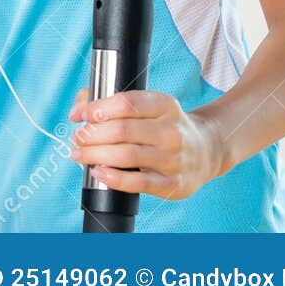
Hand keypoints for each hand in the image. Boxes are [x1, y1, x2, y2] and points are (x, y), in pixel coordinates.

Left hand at [69, 87, 226, 200]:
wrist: (207, 151)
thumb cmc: (163, 126)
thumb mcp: (147, 105)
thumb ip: (108, 100)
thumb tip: (77, 110)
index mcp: (164, 105)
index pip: (127, 103)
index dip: (97, 108)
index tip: (80, 115)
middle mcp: (171, 131)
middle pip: (122, 130)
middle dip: (91, 134)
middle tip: (77, 137)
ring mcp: (174, 159)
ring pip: (127, 155)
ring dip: (95, 155)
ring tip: (79, 154)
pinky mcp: (174, 184)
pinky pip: (139, 183)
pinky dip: (114, 178)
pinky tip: (99, 172)